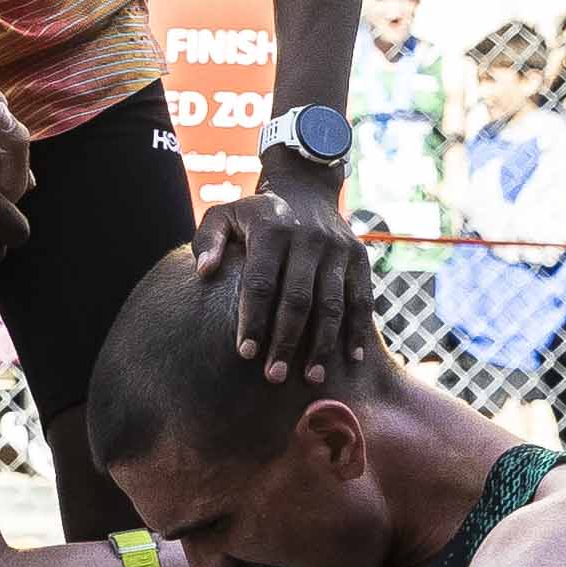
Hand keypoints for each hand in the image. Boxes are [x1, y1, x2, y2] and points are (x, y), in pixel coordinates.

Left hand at [188, 175, 370, 381]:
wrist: (305, 188)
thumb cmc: (255, 214)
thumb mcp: (224, 215)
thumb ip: (208, 240)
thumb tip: (203, 272)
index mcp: (271, 230)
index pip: (260, 283)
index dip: (253, 319)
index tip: (245, 353)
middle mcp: (308, 239)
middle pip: (298, 299)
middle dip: (286, 341)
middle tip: (274, 376)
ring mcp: (337, 249)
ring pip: (332, 304)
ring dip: (323, 345)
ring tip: (311, 378)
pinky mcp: (359, 257)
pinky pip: (362, 299)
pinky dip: (358, 330)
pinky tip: (352, 359)